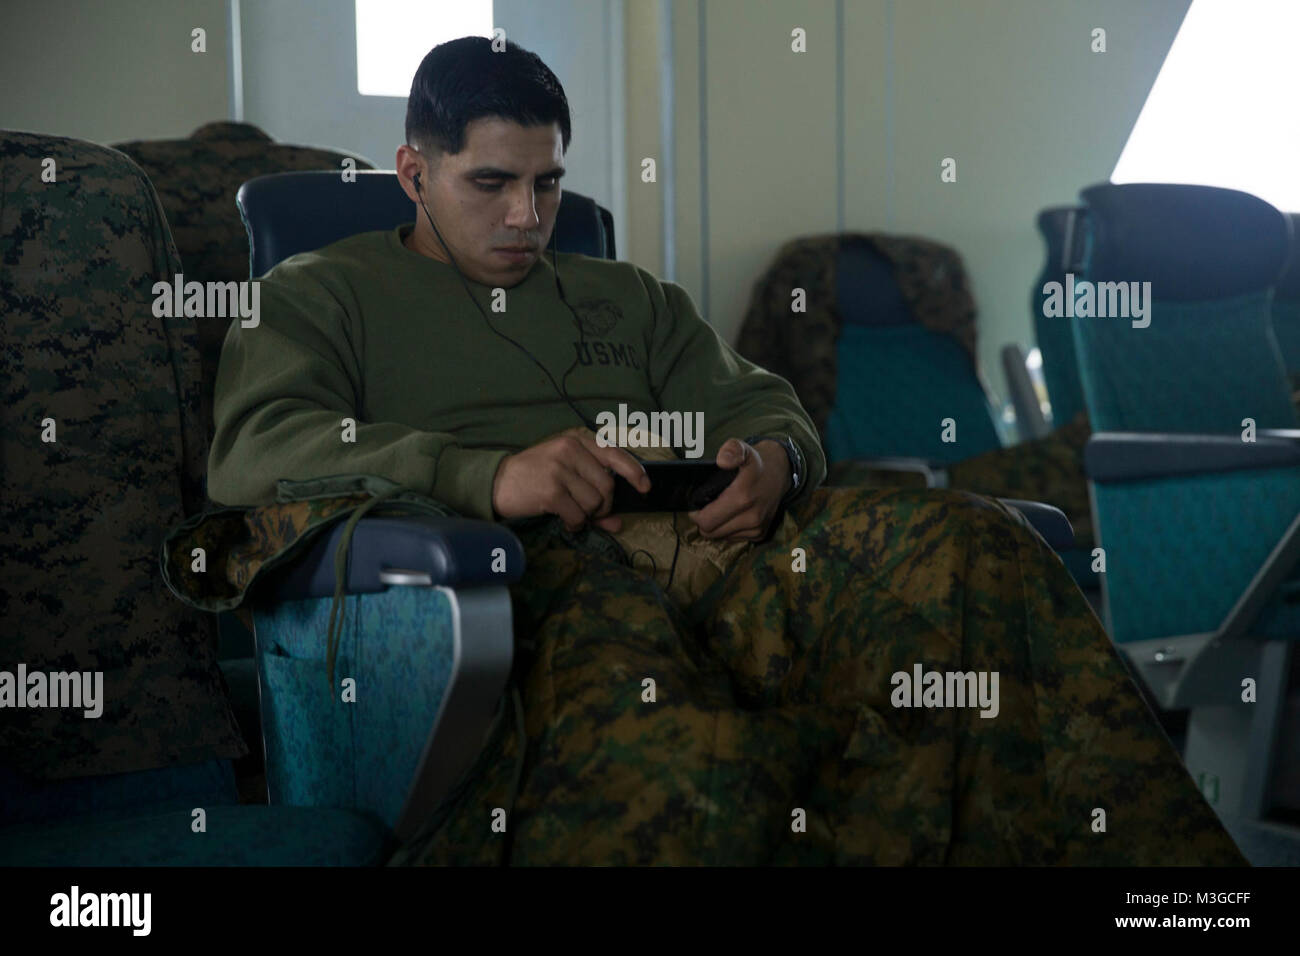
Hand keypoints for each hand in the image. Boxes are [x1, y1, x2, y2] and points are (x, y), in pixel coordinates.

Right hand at [492, 427, 649, 532]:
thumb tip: (618, 522)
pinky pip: (578, 516)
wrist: (498, 482)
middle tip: (590, 512)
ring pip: (594, 503)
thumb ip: (593, 492)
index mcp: (576, 440)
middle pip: (607, 487)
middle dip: (603, 506)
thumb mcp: (565, 474)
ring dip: (587, 516)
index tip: (645, 487)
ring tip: (571, 513)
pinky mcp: (552, 491)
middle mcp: (570, 450)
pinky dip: (575, 524)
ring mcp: (560, 469)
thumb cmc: (535, 476)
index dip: (634, 472)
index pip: (615, 454)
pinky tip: (564, 520)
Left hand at [688, 438, 790, 540]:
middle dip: (704, 521)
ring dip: (717, 525)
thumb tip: (722, 461)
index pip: (706, 521)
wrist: (780, 472)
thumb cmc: (755, 462)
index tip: (698, 504)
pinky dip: (729, 529)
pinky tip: (733, 514)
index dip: (696, 514)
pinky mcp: (760, 534)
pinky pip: (734, 538)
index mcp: (742, 498)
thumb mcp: (743, 449)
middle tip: (706, 506)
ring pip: (721, 537)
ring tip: (720, 508)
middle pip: (711, 532)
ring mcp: (757, 528)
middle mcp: (752, 517)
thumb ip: (731, 450)